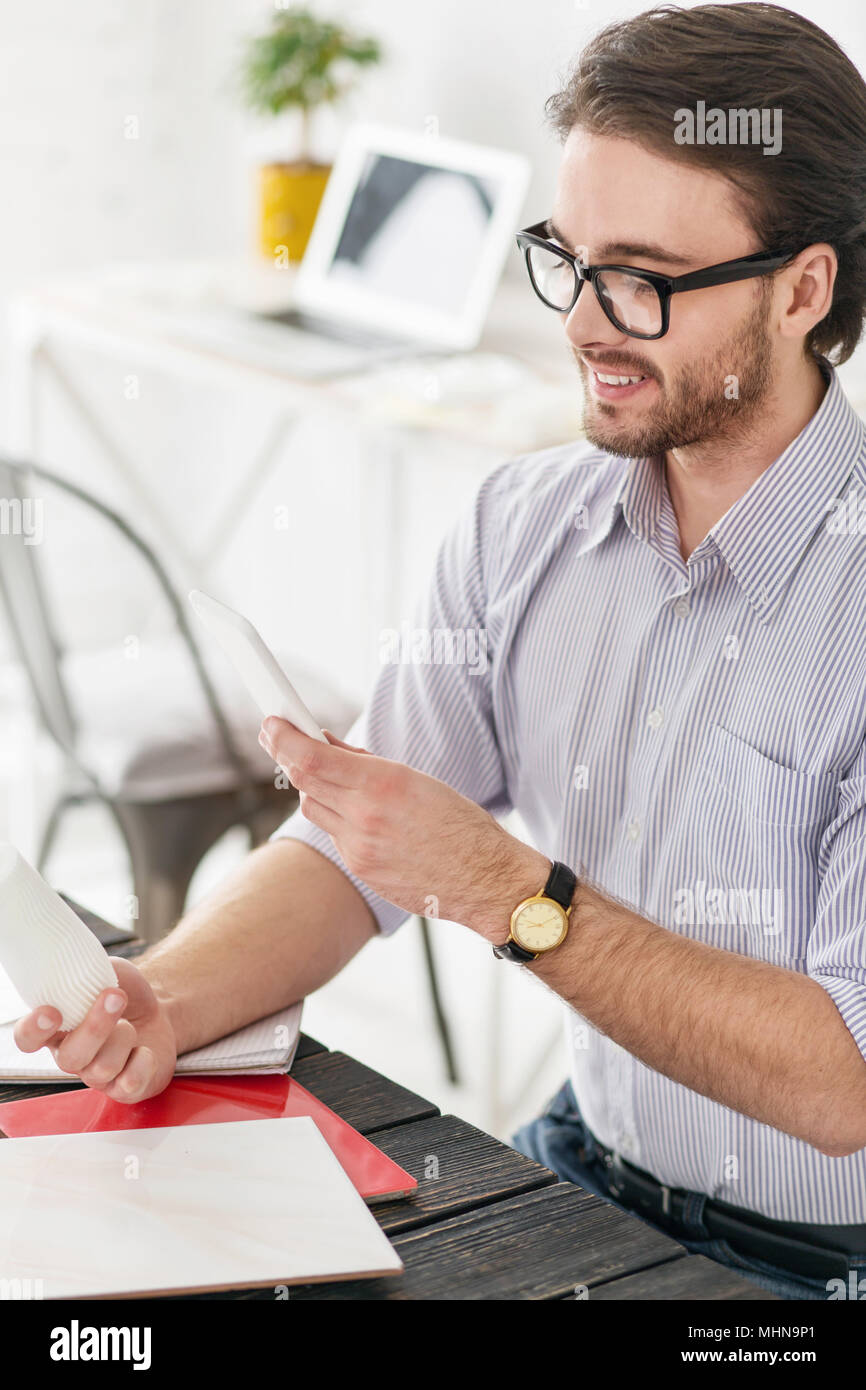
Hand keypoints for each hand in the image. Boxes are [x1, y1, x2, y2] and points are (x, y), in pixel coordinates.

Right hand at [12, 956, 177, 1102]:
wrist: (158, 1010)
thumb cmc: (124, 992)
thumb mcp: (107, 972)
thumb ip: (89, 973)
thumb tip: (76, 970)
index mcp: (57, 1028)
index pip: (28, 1038)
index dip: (34, 1030)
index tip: (51, 1012)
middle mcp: (72, 1056)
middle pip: (71, 1057)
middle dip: (96, 1026)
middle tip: (116, 996)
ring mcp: (97, 1075)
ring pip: (103, 1068)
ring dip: (124, 1038)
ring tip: (132, 1024)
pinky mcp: (124, 1088)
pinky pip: (130, 1083)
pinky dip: (144, 1061)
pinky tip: (145, 1049)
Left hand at [259, 718, 547, 938]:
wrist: (485, 879)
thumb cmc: (461, 823)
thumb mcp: (417, 779)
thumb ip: (366, 763)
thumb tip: (327, 744)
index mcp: (383, 783)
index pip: (310, 758)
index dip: (283, 738)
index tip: (272, 723)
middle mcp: (364, 817)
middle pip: (303, 781)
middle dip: (288, 755)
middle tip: (279, 736)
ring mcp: (358, 848)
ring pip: (315, 809)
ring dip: (316, 789)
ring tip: (334, 777)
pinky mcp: (361, 870)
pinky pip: (335, 836)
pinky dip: (340, 820)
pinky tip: (365, 816)